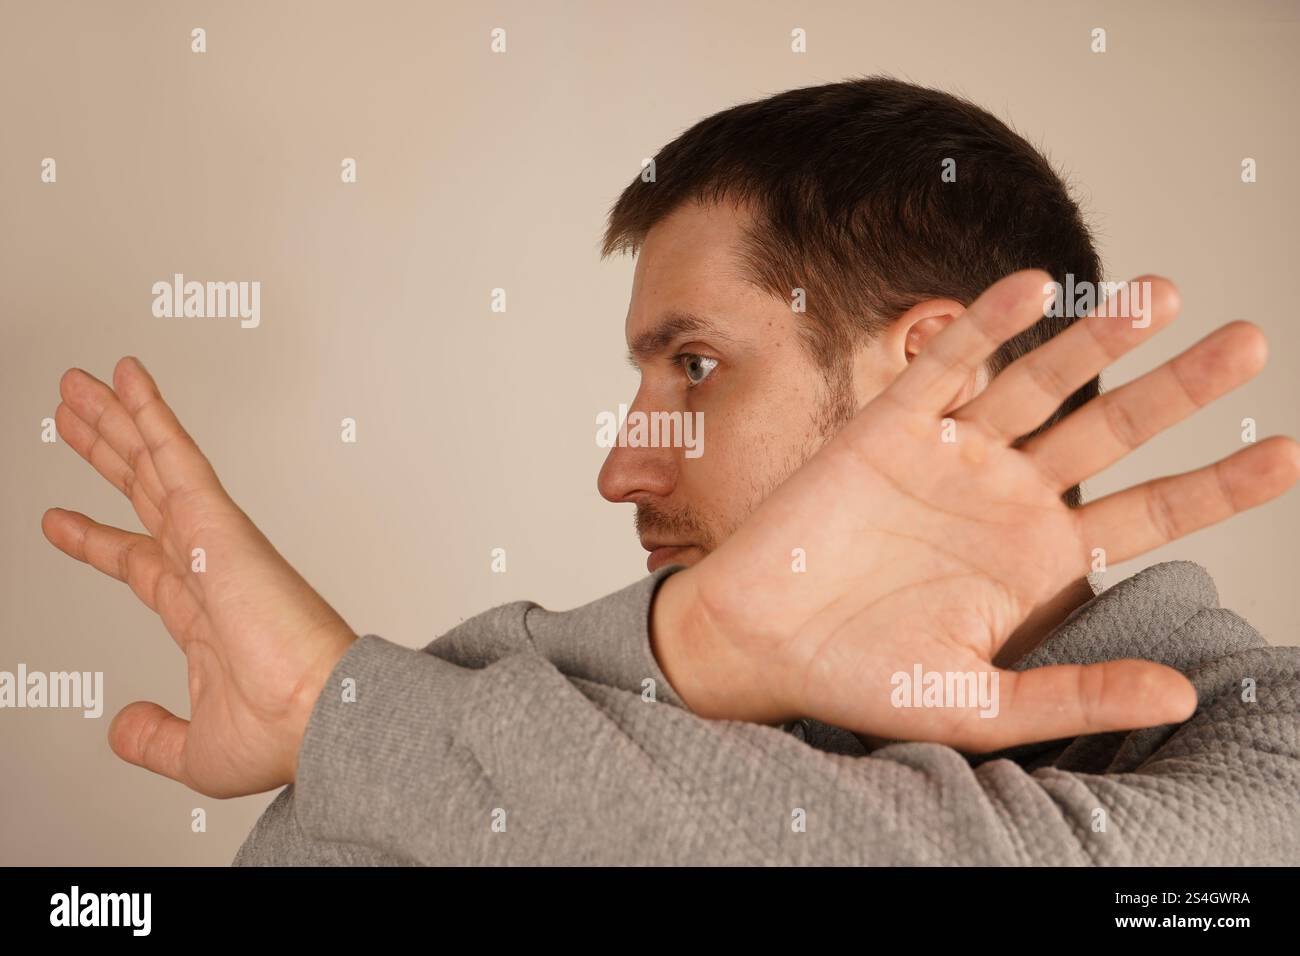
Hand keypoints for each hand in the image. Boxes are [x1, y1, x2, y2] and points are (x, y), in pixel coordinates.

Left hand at [42, 358, 356, 795]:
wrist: (321, 716)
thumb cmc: (284, 731)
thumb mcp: (194, 750)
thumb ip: (152, 736)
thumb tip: (121, 725)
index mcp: (203, 616)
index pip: (138, 561)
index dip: (96, 539)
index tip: (59, 521)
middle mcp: (208, 568)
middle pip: (143, 497)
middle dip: (107, 456)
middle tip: (74, 417)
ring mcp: (213, 542)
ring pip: (154, 465)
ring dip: (117, 422)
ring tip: (80, 386)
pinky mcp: (218, 525)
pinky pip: (175, 457)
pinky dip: (151, 415)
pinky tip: (127, 381)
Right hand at [653, 271, 1299, 751]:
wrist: (759, 643)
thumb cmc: (861, 680)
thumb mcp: (977, 705)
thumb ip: (1076, 695)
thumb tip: (1181, 699)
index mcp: (1038, 562)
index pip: (1148, 512)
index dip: (1217, 486)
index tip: (1287, 455)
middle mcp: (1005, 498)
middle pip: (1112, 431)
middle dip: (1180, 389)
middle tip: (1250, 344)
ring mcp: (950, 456)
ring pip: (1041, 384)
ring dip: (1098, 338)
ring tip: (1162, 296)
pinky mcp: (889, 426)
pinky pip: (946, 364)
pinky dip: (987, 324)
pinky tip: (1036, 285)